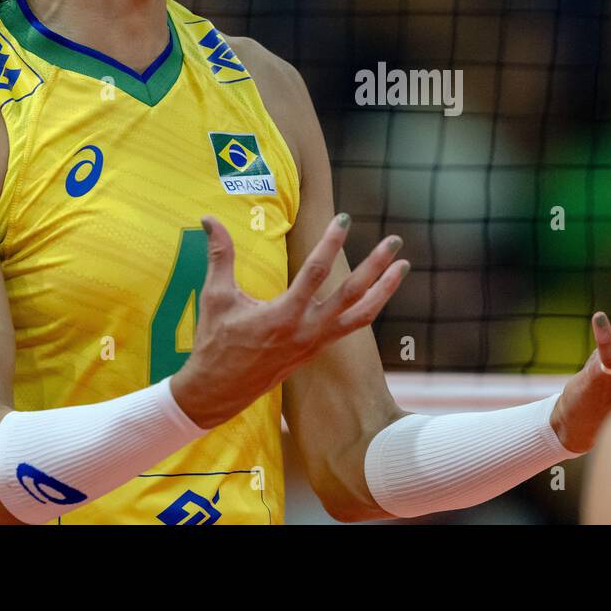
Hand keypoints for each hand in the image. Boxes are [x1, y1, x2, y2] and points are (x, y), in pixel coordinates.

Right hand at [170, 213, 409, 427]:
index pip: (315, 272)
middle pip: (352, 294)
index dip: (331, 243)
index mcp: (283, 315)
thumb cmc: (215, 343)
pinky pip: (351, 326)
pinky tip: (377, 290)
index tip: (345, 220)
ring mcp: (315, 343)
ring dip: (384, 290)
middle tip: (395, 241)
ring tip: (402, 267)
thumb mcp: (216, 297)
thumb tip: (208, 218)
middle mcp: (306, 330)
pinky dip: (368, 307)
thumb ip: (219, 255)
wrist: (217, 392)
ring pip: (361, 315)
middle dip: (377, 266)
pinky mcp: (317, 350)